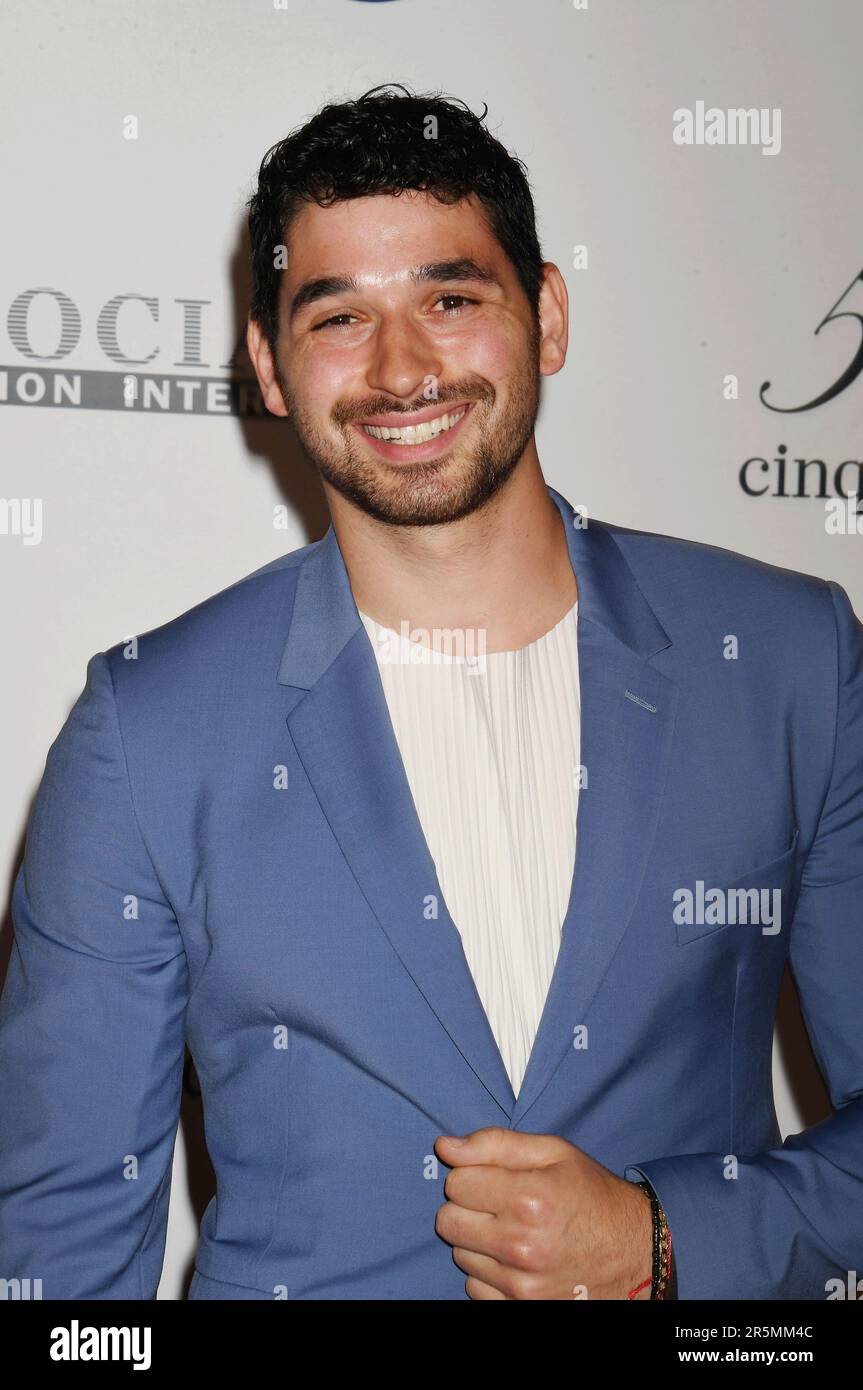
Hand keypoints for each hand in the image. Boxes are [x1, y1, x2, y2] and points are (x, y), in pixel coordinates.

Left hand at [434, 1127, 652, 1298]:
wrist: (637, 1254)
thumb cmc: (594, 1196)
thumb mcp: (554, 1153)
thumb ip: (495, 1144)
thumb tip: (445, 1145)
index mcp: (529, 1199)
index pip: (456, 1182)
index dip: (473, 1174)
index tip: (496, 1179)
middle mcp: (521, 1246)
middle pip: (448, 1221)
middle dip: (468, 1207)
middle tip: (500, 1204)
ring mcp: (520, 1286)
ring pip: (460, 1254)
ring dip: (478, 1241)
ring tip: (514, 1231)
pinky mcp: (520, 1309)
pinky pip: (474, 1287)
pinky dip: (488, 1273)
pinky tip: (516, 1260)